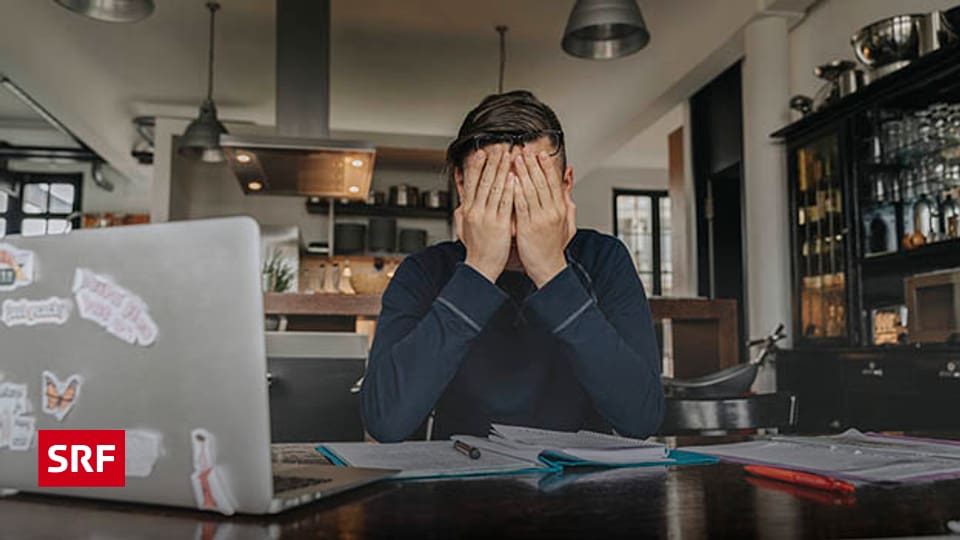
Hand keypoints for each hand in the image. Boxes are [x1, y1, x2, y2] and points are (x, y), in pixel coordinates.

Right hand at [455, 146, 515, 282]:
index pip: (470, 182)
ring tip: (509, 156)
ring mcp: (488, 217)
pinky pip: (505, 203)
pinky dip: (509, 188)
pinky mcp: (500, 224)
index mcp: (467, 210)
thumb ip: (463, 212)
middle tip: (499, 147)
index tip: (481, 152)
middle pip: (483, 180)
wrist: (480, 267)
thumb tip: (462, 201)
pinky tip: (514, 177)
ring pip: (495, 188)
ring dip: (502, 169)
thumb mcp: (463, 227)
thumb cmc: (476, 249)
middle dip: (492, 162)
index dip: (476, 166)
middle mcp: (476, 211)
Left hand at [513, 151, 575, 287]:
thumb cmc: (553, 247)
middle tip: (525, 150)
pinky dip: (516, 192)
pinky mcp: (528, 228)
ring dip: (523, 173)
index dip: (546, 167)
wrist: (548, 268)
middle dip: (533, 164)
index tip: (539, 154)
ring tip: (516, 159)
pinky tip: (510, 181)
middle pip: (542, 182)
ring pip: (531, 191)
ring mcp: (540, 219)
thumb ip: (567, 201)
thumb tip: (568, 183)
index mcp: (560, 209)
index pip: (554, 182)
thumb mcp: (567, 223)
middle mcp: (552, 212)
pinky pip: (521, 206)